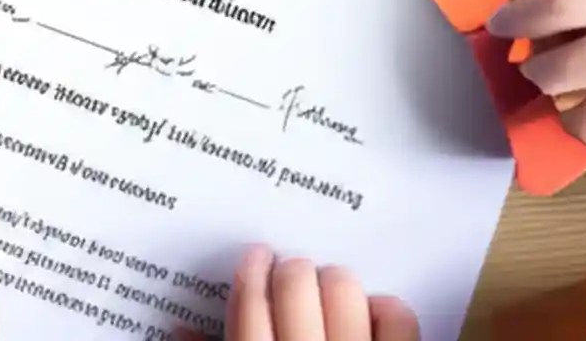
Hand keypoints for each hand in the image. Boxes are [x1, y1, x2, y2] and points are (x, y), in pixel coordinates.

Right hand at [227, 246, 419, 340]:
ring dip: (335, 284)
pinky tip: (372, 314)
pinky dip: (385, 309)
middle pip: (295, 287)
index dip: (251, 274)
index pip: (250, 309)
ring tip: (331, 290)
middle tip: (294, 273)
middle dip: (293, 272)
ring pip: (344, 291)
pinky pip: (397, 318)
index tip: (257, 257)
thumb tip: (188, 328)